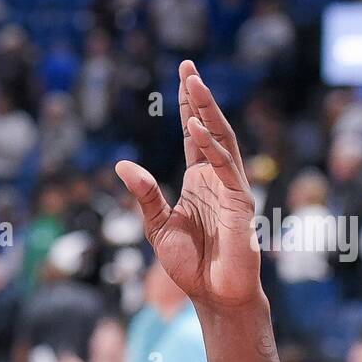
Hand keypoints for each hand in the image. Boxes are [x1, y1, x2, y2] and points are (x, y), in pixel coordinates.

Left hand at [115, 61, 260, 313]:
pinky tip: (194, 127)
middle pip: (209, 128)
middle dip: (198, 97)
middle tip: (187, 65)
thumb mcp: (156, 226)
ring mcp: (231, 187)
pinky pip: (224, 166)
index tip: (183, 75)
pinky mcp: (240, 201)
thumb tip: (121, 164)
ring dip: (207, 111)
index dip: (187, 106)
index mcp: (198, 181)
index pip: (193, 135)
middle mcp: (216, 178)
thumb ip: (144, 194)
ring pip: (221, 139)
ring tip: (192, 82)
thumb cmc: (189, 265)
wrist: (214, 296)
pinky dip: (210, 145)